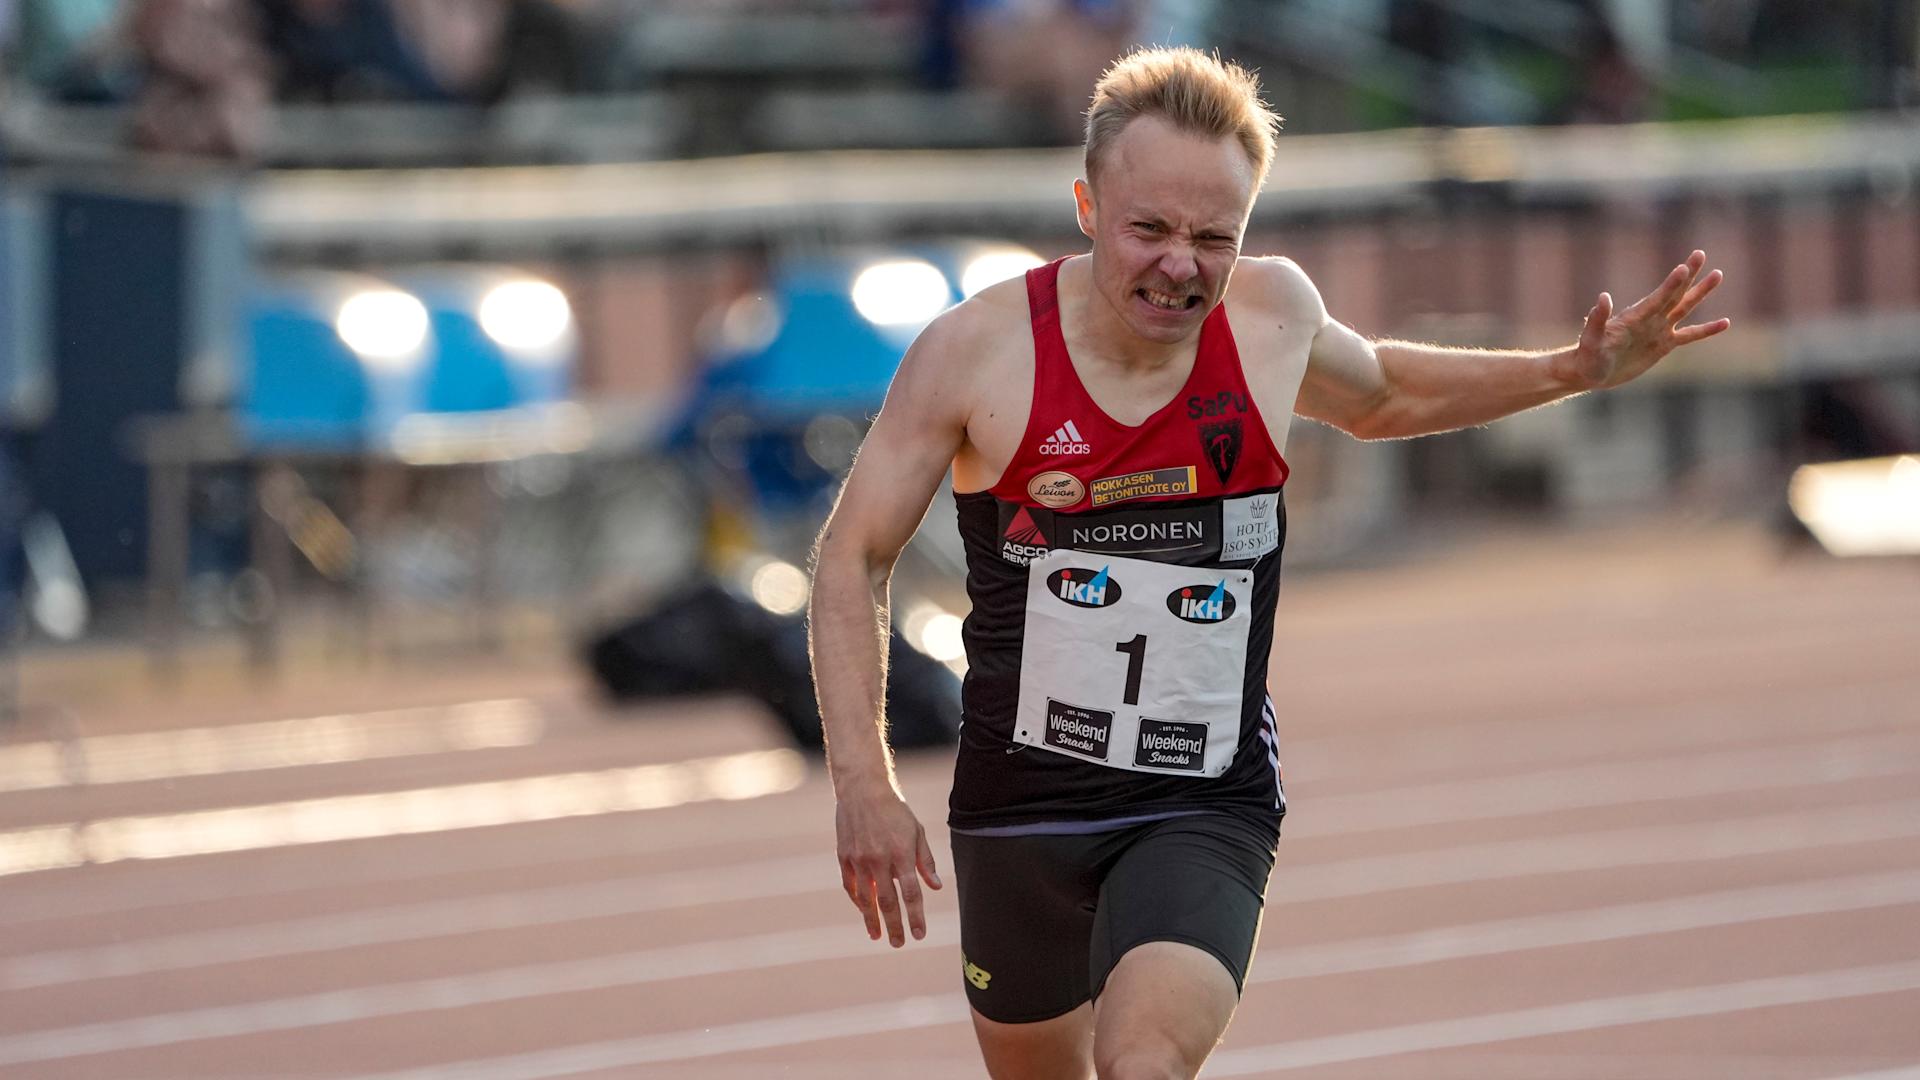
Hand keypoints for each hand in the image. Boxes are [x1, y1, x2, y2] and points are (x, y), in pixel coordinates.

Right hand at [835, 787, 941, 946]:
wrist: (863, 790)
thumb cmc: (895, 811)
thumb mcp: (916, 832)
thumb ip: (925, 861)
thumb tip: (936, 887)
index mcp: (901, 854)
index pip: (910, 893)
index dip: (915, 916)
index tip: (919, 935)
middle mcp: (879, 860)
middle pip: (887, 902)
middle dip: (894, 926)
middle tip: (899, 944)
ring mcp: (859, 860)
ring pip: (866, 899)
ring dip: (872, 920)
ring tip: (878, 936)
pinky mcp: (844, 857)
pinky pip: (851, 886)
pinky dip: (858, 901)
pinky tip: (864, 911)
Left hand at [1562, 250, 1730, 390]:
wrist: (1589, 372)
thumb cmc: (1586, 356)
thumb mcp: (1590, 340)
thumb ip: (1597, 320)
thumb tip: (1603, 296)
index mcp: (1634, 317)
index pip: (1658, 298)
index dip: (1671, 284)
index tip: (1684, 267)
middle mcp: (1649, 319)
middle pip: (1674, 294)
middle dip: (1688, 275)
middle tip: (1700, 253)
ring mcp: (1658, 330)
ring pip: (1684, 308)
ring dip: (1700, 292)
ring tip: (1717, 274)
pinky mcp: (1663, 346)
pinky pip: (1690, 336)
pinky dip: (1706, 330)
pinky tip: (1725, 323)